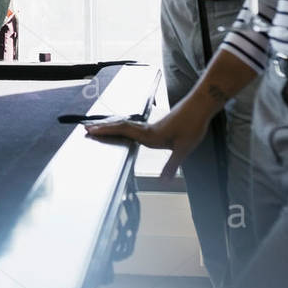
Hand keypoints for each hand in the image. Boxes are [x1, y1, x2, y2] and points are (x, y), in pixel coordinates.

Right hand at [84, 108, 209, 179]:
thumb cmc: (193, 124)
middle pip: (120, 126)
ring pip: (125, 125)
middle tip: (86, 129)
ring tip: (98, 129)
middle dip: (102, 128)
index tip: (91, 131)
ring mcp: (150, 127)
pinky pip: (133, 126)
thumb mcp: (184, 148)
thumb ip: (171, 165)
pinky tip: (123, 131)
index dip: (106, 131)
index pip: (123, 131)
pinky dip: (122, 127)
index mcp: (150, 135)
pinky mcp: (156, 126)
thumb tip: (163, 181)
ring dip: (111, 126)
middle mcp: (147, 129)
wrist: (200, 106)